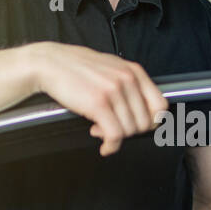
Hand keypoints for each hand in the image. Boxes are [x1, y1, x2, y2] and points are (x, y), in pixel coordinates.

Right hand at [29, 42, 167, 156]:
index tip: (140, 128)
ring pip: (130, 130)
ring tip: (101, 129)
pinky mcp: (99, 103)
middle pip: (145, 122)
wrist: (50, 63)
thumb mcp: (112, 67)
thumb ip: (130, 84)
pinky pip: (115, 135)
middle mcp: (127, 80)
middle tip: (114, 128)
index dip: (152, 122)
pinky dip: (111, 146)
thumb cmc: (77, 68)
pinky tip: (104, 145)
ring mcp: (114, 91)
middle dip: (130, 131)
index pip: (160, 105)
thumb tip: (143, 110)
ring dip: (115, 137)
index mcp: (134, 71)